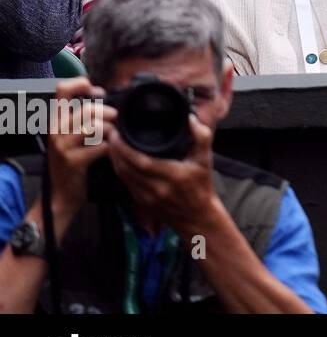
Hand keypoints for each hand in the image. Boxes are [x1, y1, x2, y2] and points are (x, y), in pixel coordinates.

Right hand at [45, 77, 115, 233]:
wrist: (61, 196)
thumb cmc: (73, 162)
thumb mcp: (71, 136)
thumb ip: (82, 117)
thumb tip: (103, 96)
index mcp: (55, 121)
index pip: (62, 88)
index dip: (83, 85)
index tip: (98, 93)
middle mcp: (56, 131)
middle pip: (88, 109)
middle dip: (109, 113)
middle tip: (115, 122)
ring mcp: (63, 146)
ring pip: (96, 126)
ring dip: (112, 130)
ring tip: (114, 137)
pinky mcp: (74, 161)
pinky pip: (101, 146)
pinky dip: (111, 148)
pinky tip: (111, 152)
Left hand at [108, 114, 217, 238]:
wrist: (198, 217)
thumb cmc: (202, 186)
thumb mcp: (206, 160)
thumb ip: (202, 137)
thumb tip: (191, 119)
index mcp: (173, 175)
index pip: (142, 161)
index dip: (125, 148)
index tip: (118, 133)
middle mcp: (157, 188)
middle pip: (126, 169)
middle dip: (115, 151)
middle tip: (111, 134)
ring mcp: (147, 198)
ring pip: (123, 177)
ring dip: (114, 160)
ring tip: (111, 143)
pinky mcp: (141, 203)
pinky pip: (125, 184)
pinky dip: (119, 170)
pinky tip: (118, 160)